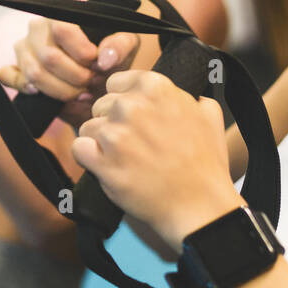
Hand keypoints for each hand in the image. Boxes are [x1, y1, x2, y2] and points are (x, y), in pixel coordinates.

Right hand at [0, 20, 140, 127]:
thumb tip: (104, 58)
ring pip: (34, 73)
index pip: (63, 27)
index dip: (82, 53)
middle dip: (76, 77)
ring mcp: (24, 47)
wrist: (98, 84)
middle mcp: (39, 27)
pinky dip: (25, 88)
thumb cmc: (111, 59)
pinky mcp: (14, 67)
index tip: (99, 66)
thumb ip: (120, 46)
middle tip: (92, 84)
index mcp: (64, 13)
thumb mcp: (126, 48)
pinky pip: (7, 76)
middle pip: (49, 56)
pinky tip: (43, 93)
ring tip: (80, 93)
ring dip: (61, 90)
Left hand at [76, 70, 241, 251]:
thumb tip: (180, 94)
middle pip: (101, 105)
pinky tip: (106, 166)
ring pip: (88, 127)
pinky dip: (88, 158)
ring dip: (100, 142)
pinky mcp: (102, 161)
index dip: (122, 101)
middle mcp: (131, 105)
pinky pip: (79, 148)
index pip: (116, 82)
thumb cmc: (205, 163)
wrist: (198, 204)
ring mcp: (115, 134)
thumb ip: (187, 97)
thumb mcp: (208, 116)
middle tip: (133, 144)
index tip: (133, 119)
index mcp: (155, 87)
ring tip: (124, 158)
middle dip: (111, 122)